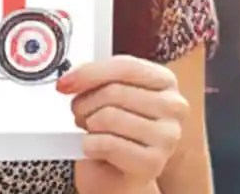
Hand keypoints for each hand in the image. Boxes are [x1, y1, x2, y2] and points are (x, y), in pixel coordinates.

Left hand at [61, 55, 188, 192]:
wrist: (117, 174)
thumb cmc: (112, 130)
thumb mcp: (105, 94)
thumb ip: (94, 79)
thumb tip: (70, 79)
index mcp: (164, 81)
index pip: (126, 66)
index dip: (90, 73)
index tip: (66, 83)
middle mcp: (174, 106)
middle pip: (114, 91)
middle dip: (86, 104)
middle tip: (82, 115)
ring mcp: (168, 136)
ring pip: (109, 117)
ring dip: (89, 126)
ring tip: (94, 132)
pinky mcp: (154, 162)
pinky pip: (107, 143)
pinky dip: (91, 146)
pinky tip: (97, 149)